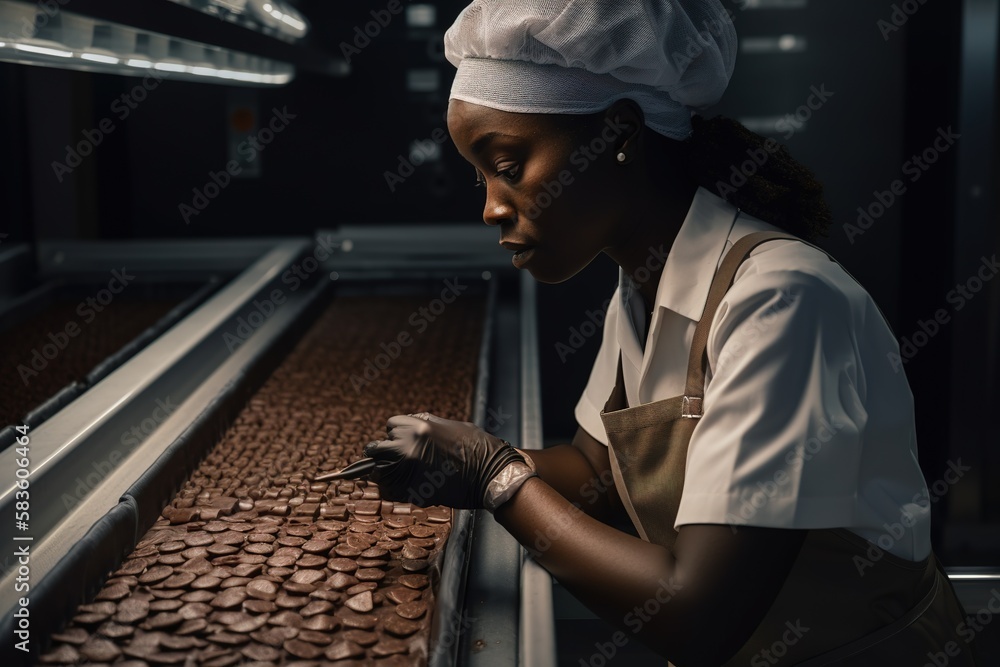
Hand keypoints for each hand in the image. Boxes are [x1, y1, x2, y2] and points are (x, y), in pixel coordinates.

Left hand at [363, 413, 525, 508]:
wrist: (492, 474)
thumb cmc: (476, 449)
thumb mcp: (450, 426)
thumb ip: (424, 427)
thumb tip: (405, 431)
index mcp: (418, 427)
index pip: (390, 426)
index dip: (396, 435)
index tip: (403, 442)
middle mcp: (408, 446)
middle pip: (376, 448)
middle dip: (383, 454)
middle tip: (394, 461)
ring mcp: (408, 470)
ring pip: (378, 471)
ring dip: (385, 473)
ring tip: (399, 476)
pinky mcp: (412, 491)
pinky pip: (389, 491)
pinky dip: (393, 490)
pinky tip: (406, 487)